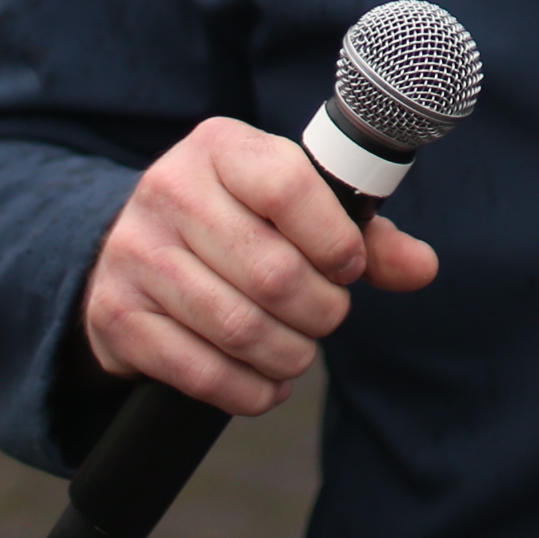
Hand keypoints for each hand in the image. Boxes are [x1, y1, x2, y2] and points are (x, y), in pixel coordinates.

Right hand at [82, 117, 439, 415]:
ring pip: (240, 328)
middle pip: (273, 273)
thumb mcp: (294, 210)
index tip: (348, 268)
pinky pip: (200, 372)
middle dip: (321, 311)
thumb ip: (363, 236)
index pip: (290, 187)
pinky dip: (249, 390)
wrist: (128, 253)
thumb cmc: (237, 226)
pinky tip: (264, 383)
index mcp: (220, 147)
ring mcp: (135, 254)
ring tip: (299, 351)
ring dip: (289, 355)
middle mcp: (169, 190)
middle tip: (327, 316)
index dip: (335, 241)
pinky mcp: (117, 315)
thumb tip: (421, 268)